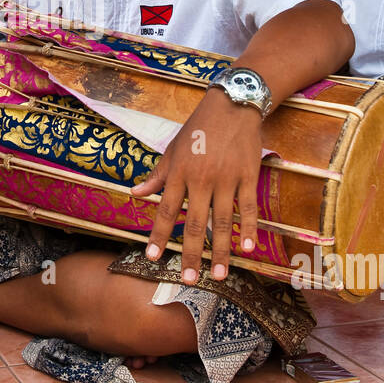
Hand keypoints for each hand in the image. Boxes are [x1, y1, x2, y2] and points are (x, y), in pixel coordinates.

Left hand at [132, 89, 263, 282]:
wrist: (232, 104)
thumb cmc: (199, 127)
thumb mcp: (172, 149)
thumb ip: (157, 175)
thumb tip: (135, 194)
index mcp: (179, 173)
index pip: (167, 211)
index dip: (159, 235)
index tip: (152, 257)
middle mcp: (200, 179)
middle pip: (195, 223)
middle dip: (190, 253)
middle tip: (189, 279)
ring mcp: (226, 179)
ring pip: (222, 221)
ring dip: (220, 250)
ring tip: (219, 275)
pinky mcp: (248, 175)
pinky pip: (248, 207)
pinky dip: (248, 228)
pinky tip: (247, 249)